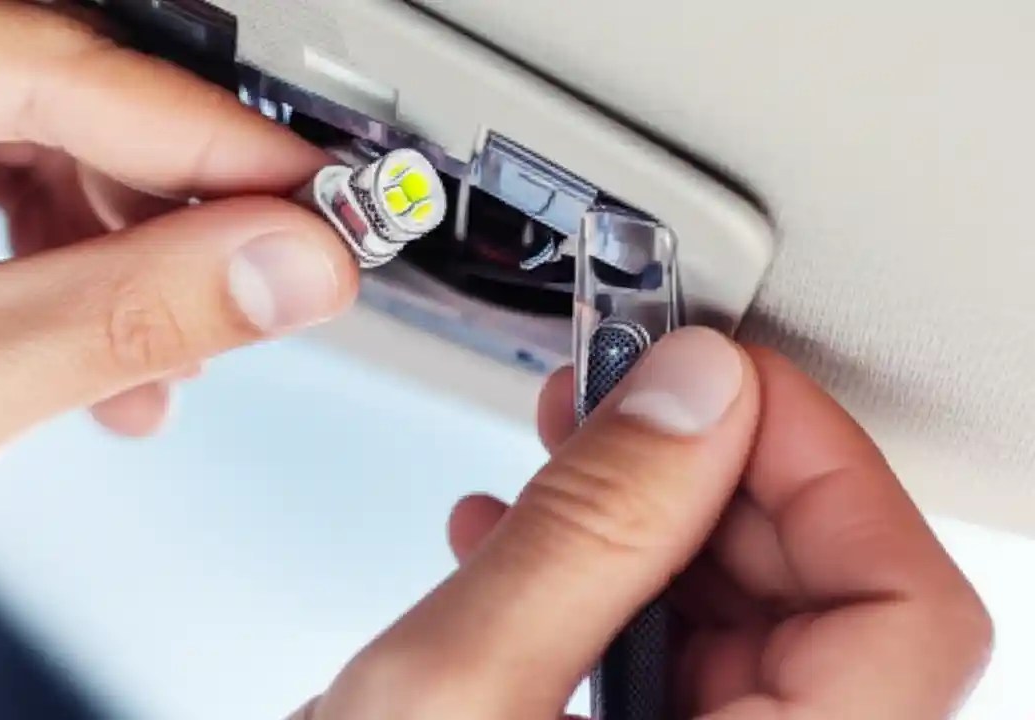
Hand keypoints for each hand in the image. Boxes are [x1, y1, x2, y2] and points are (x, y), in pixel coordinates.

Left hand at [0, 0, 356, 589]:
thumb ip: (123, 315)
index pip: (42, 58)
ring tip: (164, 351)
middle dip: (165, 200)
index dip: (203, 136)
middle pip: (47, 85)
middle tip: (265, 269)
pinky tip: (96, 340)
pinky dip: (64, 257)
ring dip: (123, 246)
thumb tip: (287, 265)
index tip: (314, 192)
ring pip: (34, 132)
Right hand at [300, 328, 991, 719]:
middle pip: (836, 608)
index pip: (905, 612)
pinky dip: (608, 583)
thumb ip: (584, 538)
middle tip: (625, 404)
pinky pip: (677, 668)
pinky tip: (518, 543)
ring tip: (559, 459)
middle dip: (721, 476)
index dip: (824, 467)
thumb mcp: (452, 699)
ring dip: (655, 519)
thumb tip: (690, 395)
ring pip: (751, 628)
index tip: (717, 385)